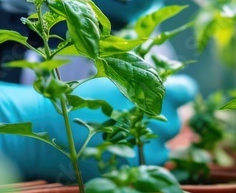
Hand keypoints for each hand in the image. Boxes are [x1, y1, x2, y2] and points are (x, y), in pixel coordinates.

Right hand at [0, 75, 197, 182]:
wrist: (49, 125)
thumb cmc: (76, 94)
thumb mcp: (108, 72)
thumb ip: (138, 72)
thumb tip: (162, 70)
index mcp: (153, 89)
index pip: (186, 90)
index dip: (177, 91)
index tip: (166, 92)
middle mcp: (156, 118)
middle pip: (176, 120)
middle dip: (160, 117)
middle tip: (133, 114)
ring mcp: (148, 145)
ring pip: (165, 144)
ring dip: (151, 139)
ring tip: (123, 132)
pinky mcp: (136, 164)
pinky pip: (152, 162)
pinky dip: (140, 155)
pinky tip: (120, 147)